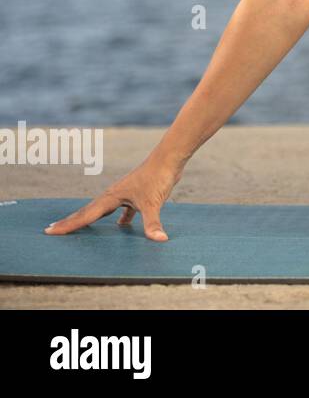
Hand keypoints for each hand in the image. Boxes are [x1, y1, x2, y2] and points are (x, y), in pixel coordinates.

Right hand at [43, 152, 185, 241]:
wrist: (169, 158)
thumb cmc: (158, 177)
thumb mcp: (153, 203)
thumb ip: (153, 223)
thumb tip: (159, 239)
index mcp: (111, 197)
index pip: (86, 215)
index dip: (68, 224)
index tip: (50, 230)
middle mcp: (114, 194)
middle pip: (88, 211)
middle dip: (71, 221)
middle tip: (52, 229)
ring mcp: (125, 193)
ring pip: (104, 210)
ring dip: (92, 219)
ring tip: (80, 227)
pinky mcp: (138, 194)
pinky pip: (124, 209)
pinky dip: (121, 218)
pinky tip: (121, 226)